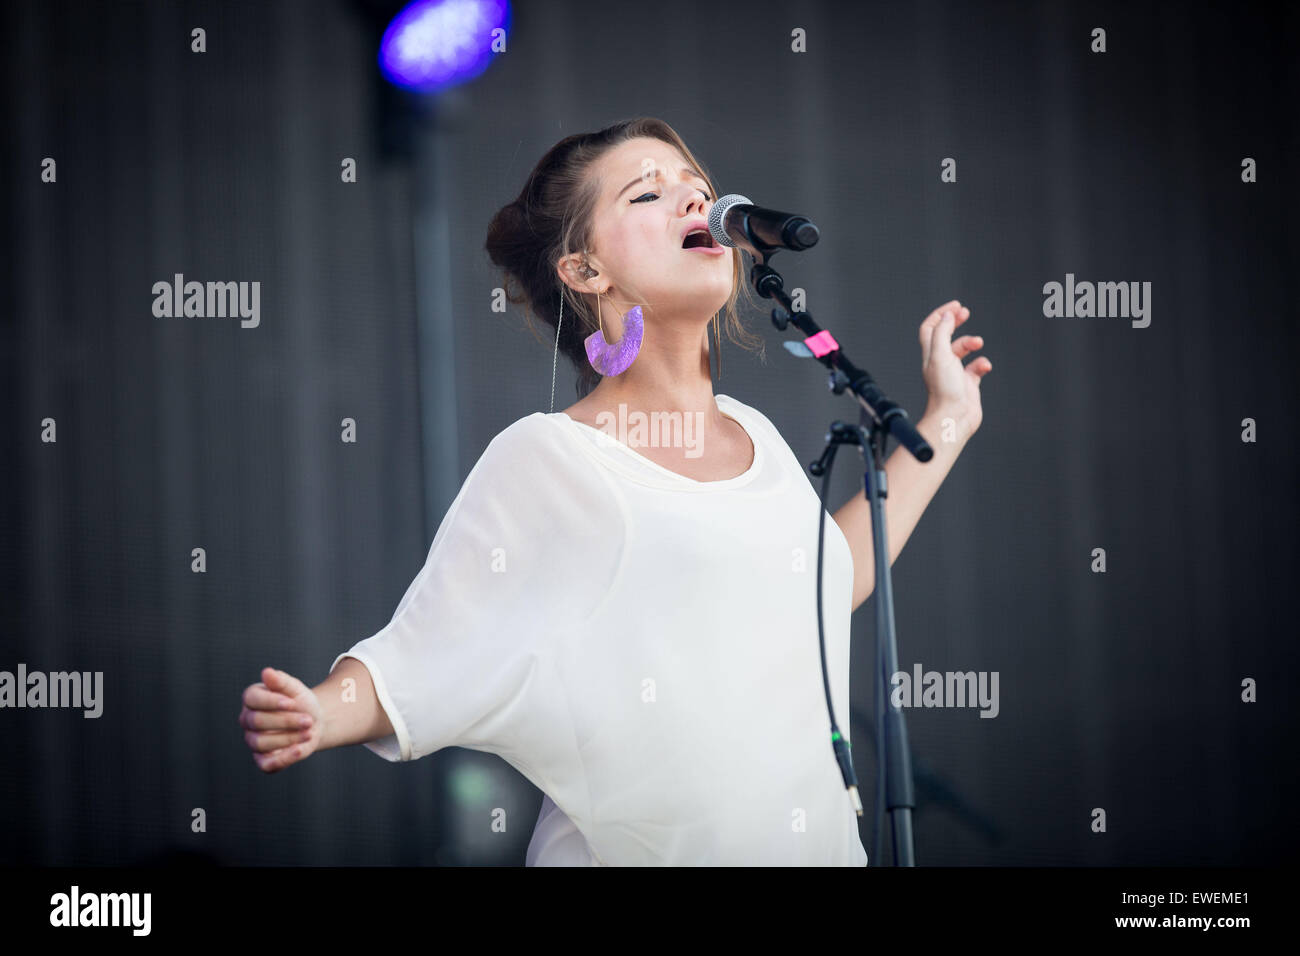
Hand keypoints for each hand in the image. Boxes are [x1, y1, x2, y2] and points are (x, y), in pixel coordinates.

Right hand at [239, 667, 323, 772]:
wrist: (314, 723)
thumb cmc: (301, 702)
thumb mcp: (295, 689)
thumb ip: (281, 681)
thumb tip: (266, 672)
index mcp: (252, 699)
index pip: (252, 699)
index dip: (271, 701)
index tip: (292, 702)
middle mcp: (247, 720)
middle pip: (256, 721)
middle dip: (285, 721)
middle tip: (308, 719)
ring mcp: (253, 741)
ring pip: (260, 743)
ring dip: (288, 738)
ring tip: (309, 732)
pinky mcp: (263, 760)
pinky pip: (266, 764)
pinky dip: (284, 759)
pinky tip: (300, 750)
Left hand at [918, 299, 991, 439]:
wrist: (954, 418)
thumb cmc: (945, 392)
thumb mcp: (941, 355)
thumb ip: (942, 333)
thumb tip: (947, 316)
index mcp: (931, 354)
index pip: (930, 328)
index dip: (940, 314)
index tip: (955, 306)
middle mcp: (940, 362)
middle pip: (945, 335)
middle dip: (955, 321)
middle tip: (965, 312)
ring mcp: (954, 373)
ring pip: (963, 350)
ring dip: (971, 342)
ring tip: (978, 343)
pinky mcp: (967, 384)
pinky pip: (976, 368)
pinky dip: (982, 363)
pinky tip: (984, 366)